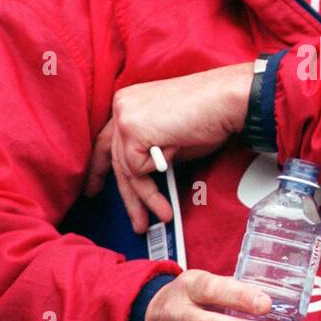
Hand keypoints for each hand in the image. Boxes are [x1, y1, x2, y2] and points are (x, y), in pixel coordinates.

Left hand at [86, 63, 254, 229]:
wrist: (226, 99)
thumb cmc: (208, 116)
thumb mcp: (171, 136)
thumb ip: (151, 150)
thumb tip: (145, 177)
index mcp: (129, 102)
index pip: (107, 141)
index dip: (100, 168)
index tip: (95, 188)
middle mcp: (122, 106)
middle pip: (116, 160)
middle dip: (128, 195)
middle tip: (136, 220)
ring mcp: (124, 117)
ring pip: (127, 169)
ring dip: (146, 197)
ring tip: (159, 216)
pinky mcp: (133, 130)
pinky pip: (138, 168)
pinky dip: (156, 176)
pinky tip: (172, 167)